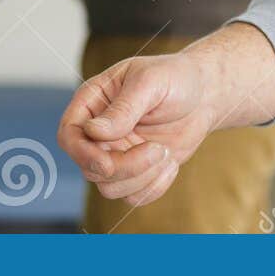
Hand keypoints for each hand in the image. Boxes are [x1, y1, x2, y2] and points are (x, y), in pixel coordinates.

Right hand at [57, 50, 215, 206]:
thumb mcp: (152, 82)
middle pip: (90, 167)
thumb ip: (124, 107)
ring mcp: (116, 153)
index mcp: (93, 102)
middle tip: (158, 149)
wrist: (206, 95)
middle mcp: (99, 132)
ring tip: (166, 151)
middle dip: (124, 167)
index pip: (69, 134)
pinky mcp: (135, 171)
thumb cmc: (176, 78)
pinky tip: (172, 163)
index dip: (81, 154)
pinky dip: (154, 186)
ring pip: (109, 187)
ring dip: (142, 176)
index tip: (106, 162)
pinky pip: (133, 196)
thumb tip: (94, 131)